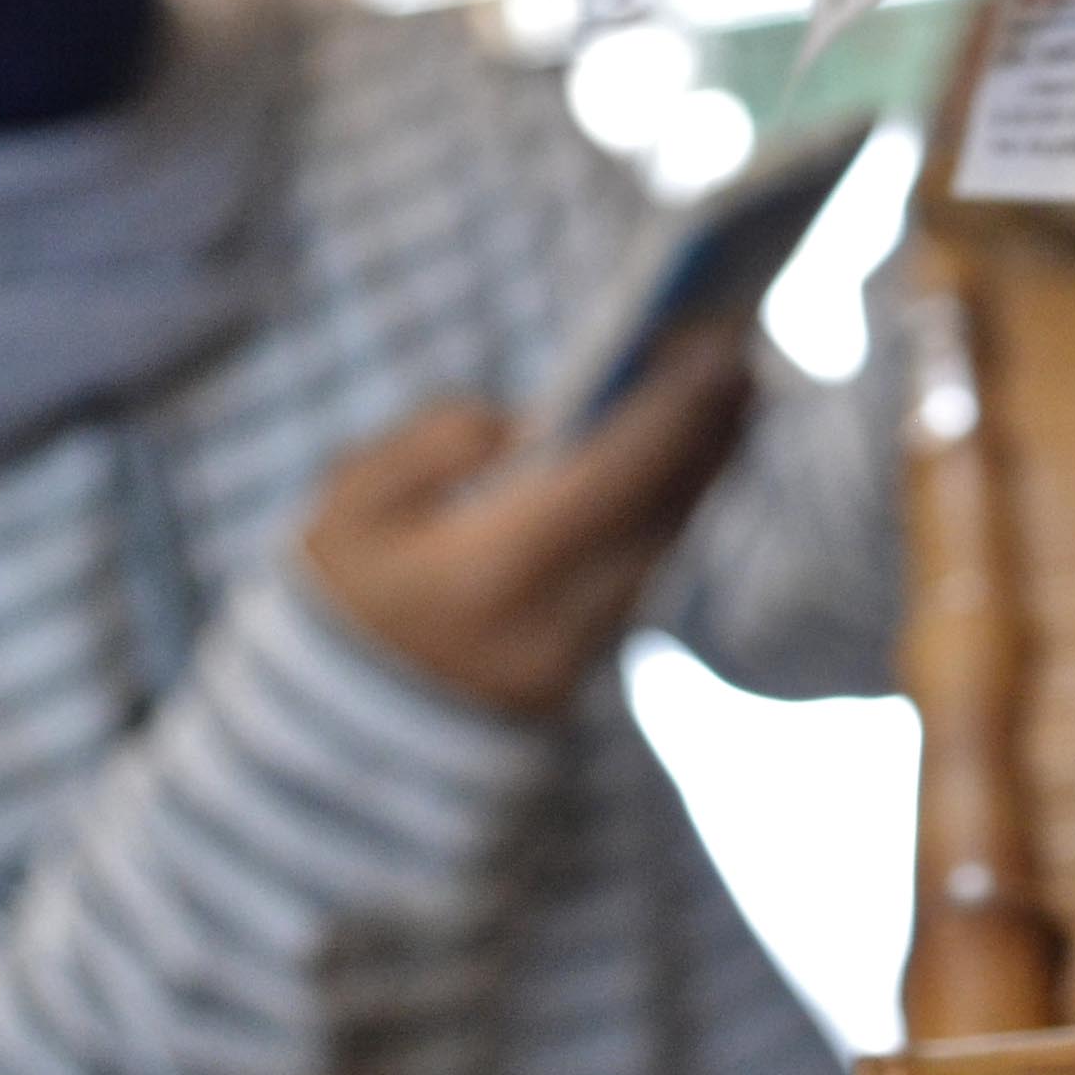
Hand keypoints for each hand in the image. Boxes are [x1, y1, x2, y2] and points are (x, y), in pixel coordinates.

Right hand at [297, 327, 756, 715]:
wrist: (334, 723)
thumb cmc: (343, 587)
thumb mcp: (349, 503)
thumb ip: (431, 445)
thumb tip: (525, 423)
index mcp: (489, 574)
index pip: (607, 480)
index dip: (673, 413)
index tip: (720, 350)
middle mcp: (552, 625)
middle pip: (660, 516)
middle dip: (709, 431)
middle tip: (740, 351)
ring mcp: (578, 659)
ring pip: (665, 549)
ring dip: (704, 468)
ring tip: (730, 388)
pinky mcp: (589, 670)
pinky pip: (649, 574)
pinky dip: (675, 510)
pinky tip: (694, 453)